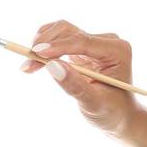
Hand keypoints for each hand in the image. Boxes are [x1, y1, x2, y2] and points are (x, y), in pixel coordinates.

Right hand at [24, 20, 139, 136]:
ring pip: (61, 31)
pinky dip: (44, 48)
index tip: (36, 54)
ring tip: (28, 65)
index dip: (58, 46)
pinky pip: (59, 40)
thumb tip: (52, 66)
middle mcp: (107, 41)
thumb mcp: (94, 103)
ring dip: (41, 45)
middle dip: (46, 45)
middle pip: (69, 31)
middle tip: (27, 62)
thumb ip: (75, 85)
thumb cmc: (112, 112)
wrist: (119, 115)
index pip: (83, 41)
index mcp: (117, 51)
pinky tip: (35, 62)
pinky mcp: (83, 46)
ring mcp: (95, 42)